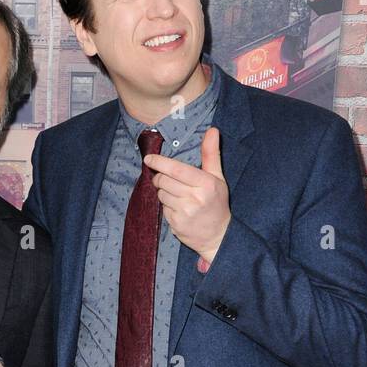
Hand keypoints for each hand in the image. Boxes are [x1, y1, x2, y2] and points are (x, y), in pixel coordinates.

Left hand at [142, 125, 230, 264]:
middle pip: (165, 181)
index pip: (176, 170)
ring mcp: (184, 213)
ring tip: (177, 195)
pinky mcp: (176, 224)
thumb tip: (212, 130)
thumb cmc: (217, 203)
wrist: (218, 236)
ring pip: (161, 194)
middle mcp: (195, 198)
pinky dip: (167, 206)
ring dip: (164, 192)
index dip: (160, 162)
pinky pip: (163, 208)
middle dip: (160, 177)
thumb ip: (211, 154)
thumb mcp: (218, 177)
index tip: (148, 159)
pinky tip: (178, 209)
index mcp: (206, 184)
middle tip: (164, 178)